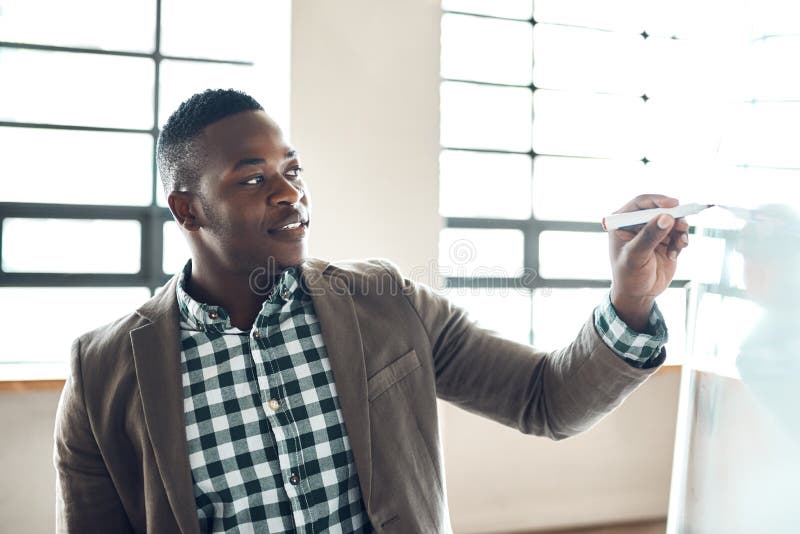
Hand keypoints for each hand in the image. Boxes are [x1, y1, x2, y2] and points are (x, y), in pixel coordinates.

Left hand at [609, 194, 689, 330]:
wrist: (639, 295)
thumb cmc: (629, 276)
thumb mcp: (636, 256)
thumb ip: (649, 236)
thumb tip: (666, 217)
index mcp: (622, 222)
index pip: (641, 203)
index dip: (658, 200)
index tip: (674, 205)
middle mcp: (637, 223)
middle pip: (661, 208)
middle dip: (674, 216)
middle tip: (682, 226)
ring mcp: (652, 231)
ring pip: (673, 219)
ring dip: (680, 230)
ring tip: (680, 245)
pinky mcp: (665, 240)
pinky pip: (679, 232)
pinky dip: (681, 241)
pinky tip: (674, 255)